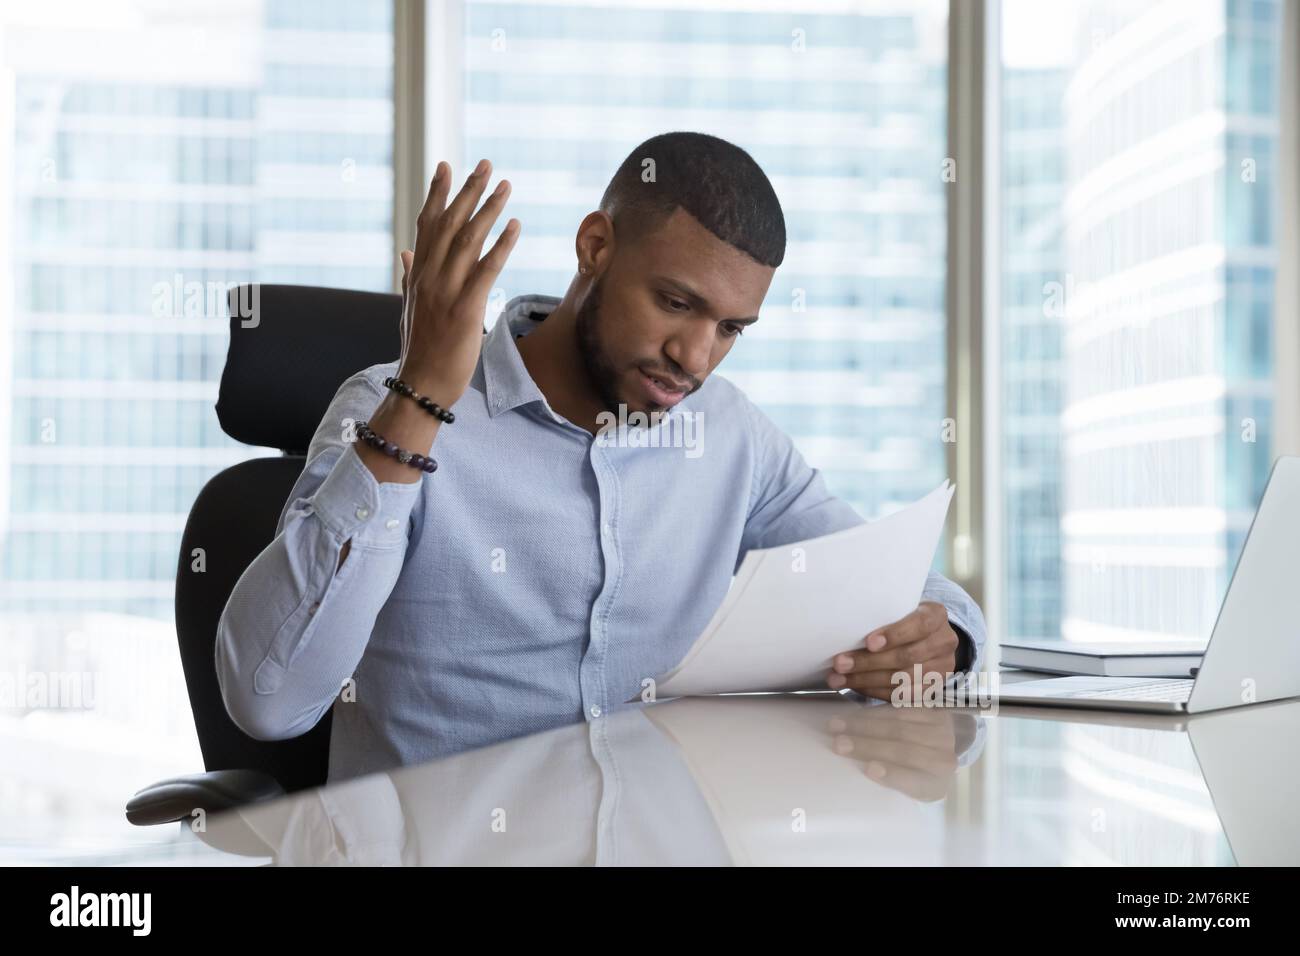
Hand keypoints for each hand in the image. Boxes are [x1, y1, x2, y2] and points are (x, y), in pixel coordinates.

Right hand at [397, 158, 519, 406]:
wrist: (421, 385)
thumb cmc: (420, 349)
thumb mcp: (410, 308)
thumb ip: (409, 276)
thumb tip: (405, 252)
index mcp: (418, 275)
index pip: (426, 224)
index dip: (436, 193)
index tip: (445, 166)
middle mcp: (430, 277)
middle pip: (449, 223)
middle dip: (468, 191)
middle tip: (486, 165)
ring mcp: (446, 291)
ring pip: (468, 240)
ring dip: (489, 210)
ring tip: (505, 186)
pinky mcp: (465, 309)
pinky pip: (486, 270)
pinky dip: (501, 245)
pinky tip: (515, 227)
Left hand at [825, 601, 958, 702]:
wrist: (929, 637)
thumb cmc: (904, 618)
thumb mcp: (900, 608)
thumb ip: (882, 615)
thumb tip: (844, 628)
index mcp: (936, 615)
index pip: (919, 625)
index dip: (894, 635)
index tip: (869, 642)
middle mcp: (944, 642)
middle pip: (906, 656)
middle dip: (869, 662)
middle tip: (840, 663)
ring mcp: (941, 668)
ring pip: (902, 679)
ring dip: (866, 680)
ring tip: (838, 678)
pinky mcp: (933, 688)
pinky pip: (902, 695)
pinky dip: (875, 692)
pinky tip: (855, 687)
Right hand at [826, 707, 959, 801]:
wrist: (939, 751)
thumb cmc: (913, 775)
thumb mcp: (905, 789)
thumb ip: (890, 780)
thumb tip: (858, 765)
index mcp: (934, 787)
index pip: (915, 782)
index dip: (893, 775)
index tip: (869, 769)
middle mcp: (943, 761)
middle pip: (903, 750)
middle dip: (867, 746)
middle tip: (838, 743)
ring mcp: (941, 734)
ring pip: (899, 726)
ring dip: (864, 725)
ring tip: (838, 725)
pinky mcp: (934, 712)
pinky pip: (899, 709)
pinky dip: (874, 712)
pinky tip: (855, 714)